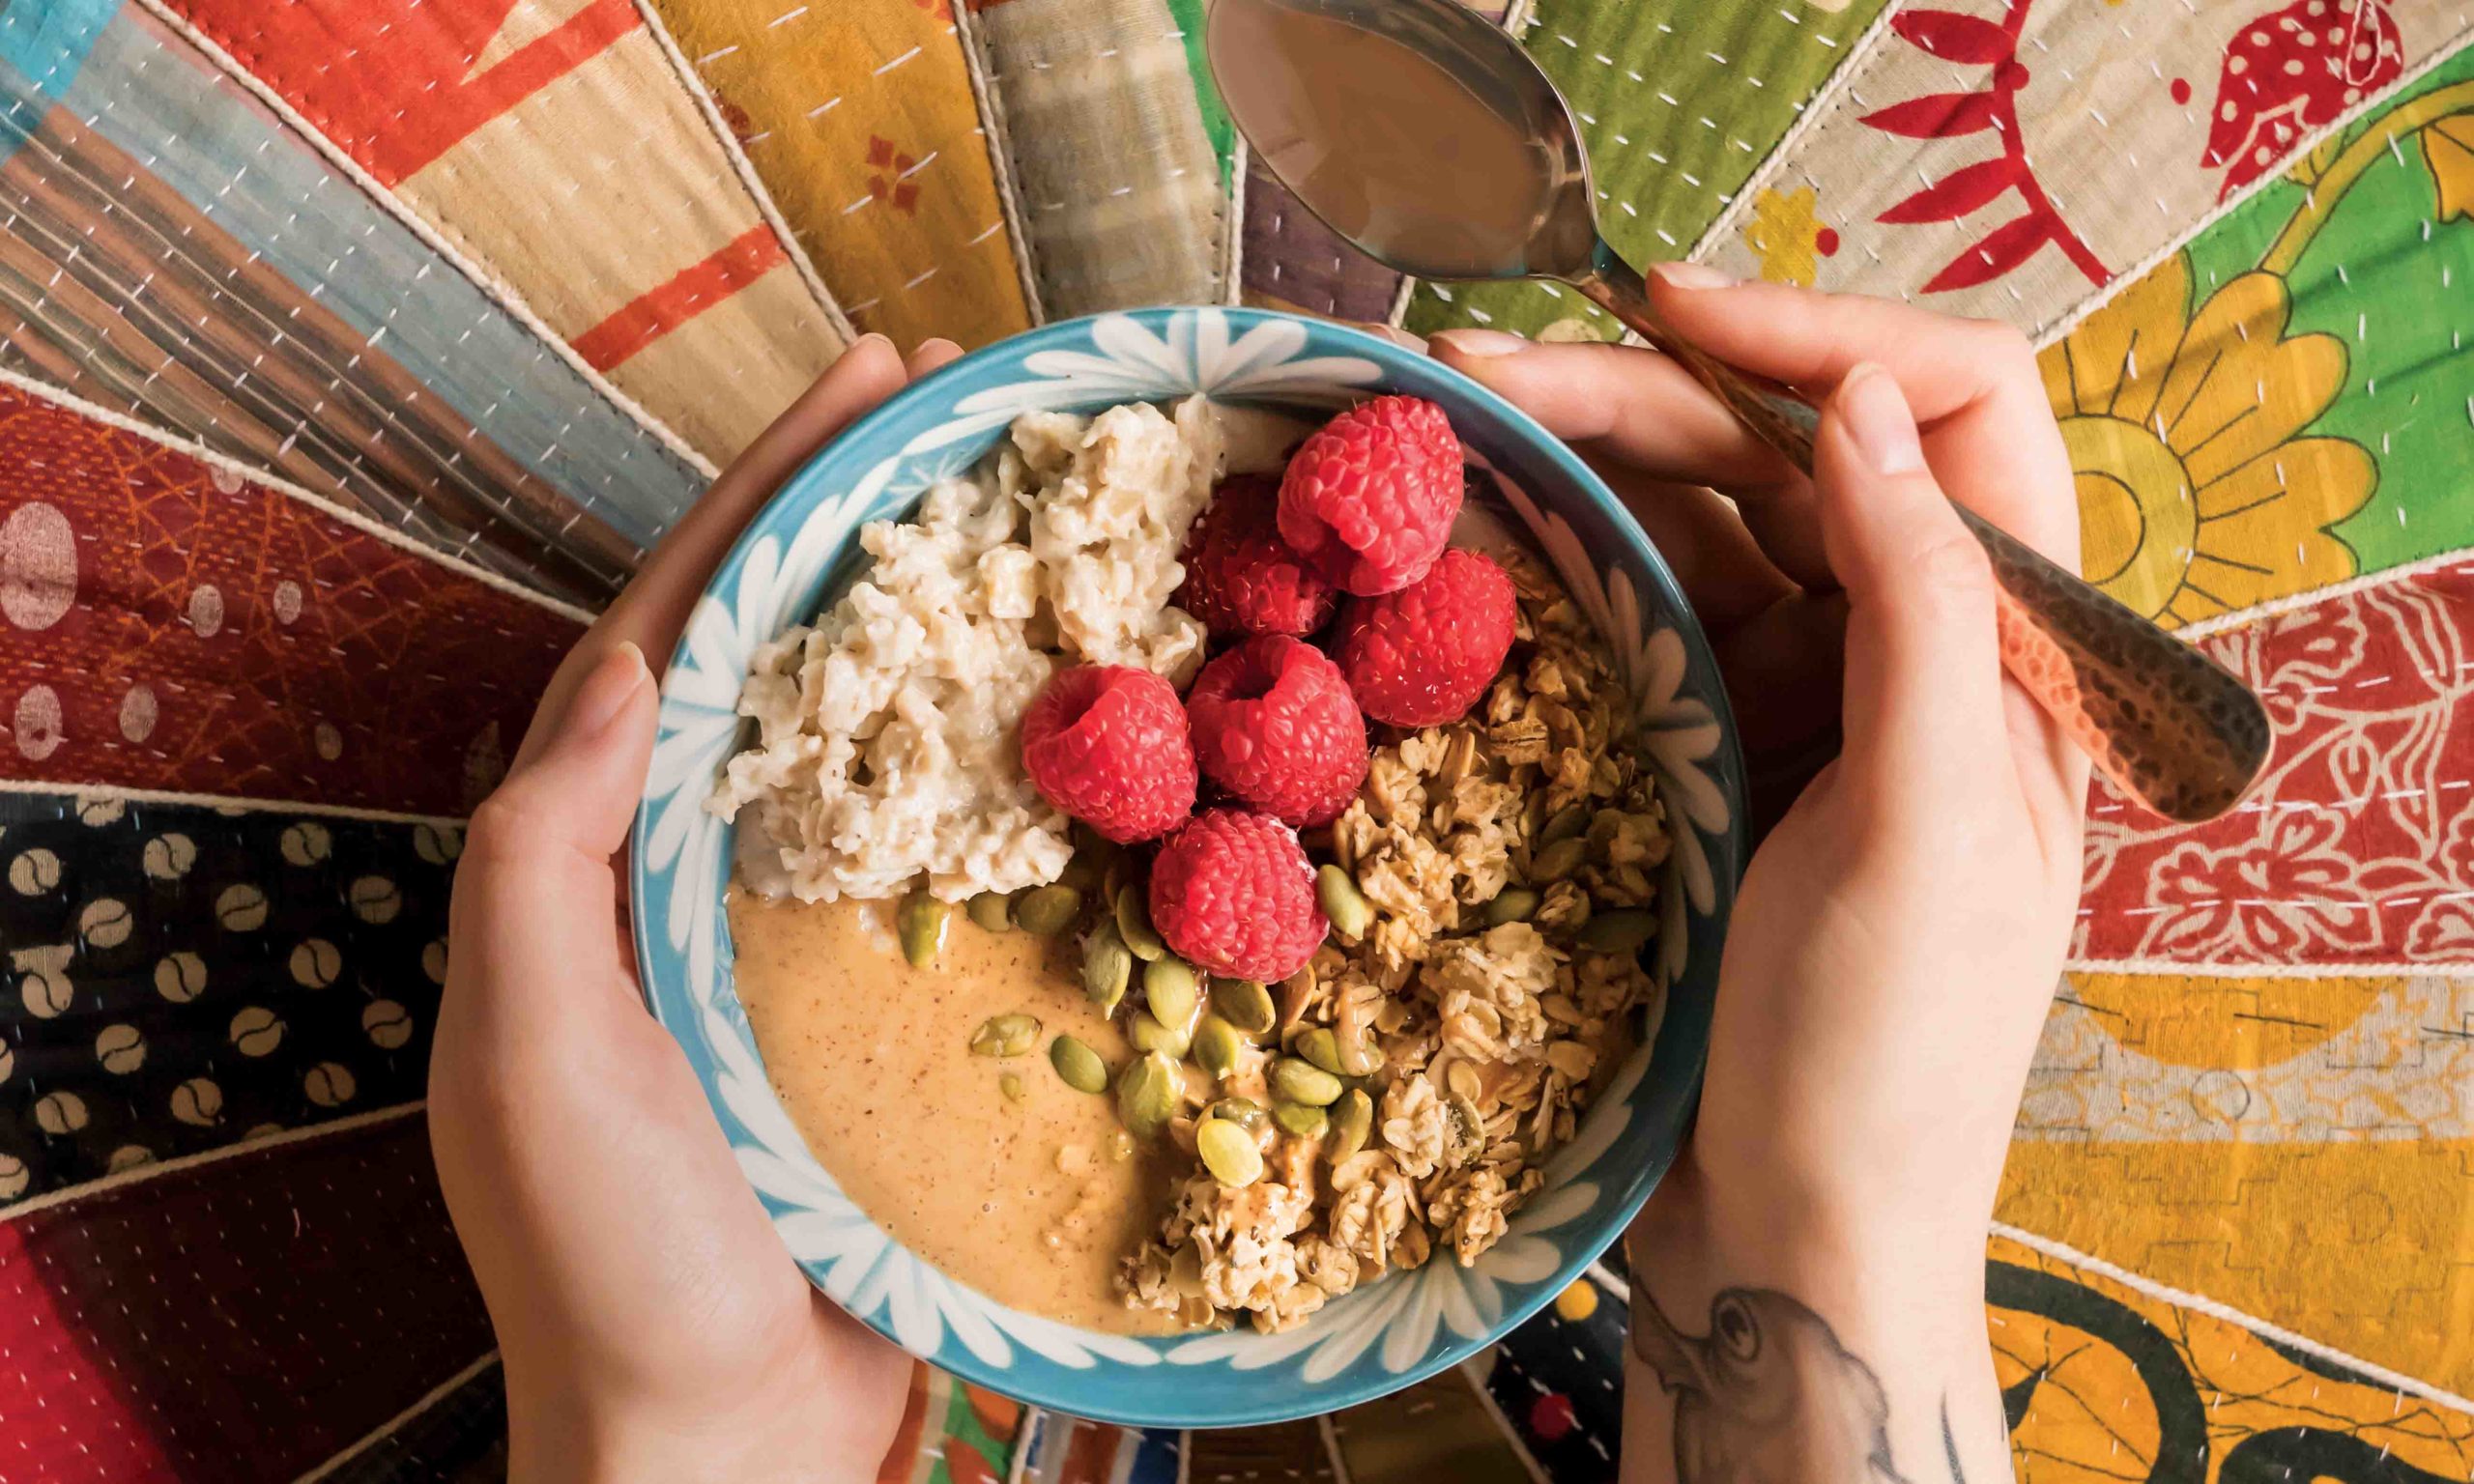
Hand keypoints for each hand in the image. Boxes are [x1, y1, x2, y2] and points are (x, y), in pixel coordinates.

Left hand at [431, 336, 959, 1483]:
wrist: (724, 1452)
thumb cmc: (615, 1269)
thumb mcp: (538, 1059)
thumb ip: (549, 861)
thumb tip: (625, 665)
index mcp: (592, 868)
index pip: (675, 631)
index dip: (764, 493)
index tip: (868, 381)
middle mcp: (687, 880)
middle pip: (779, 656)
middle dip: (862, 519)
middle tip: (971, 407)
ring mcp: (793, 939)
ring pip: (872, 741)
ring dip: (945, 623)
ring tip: (1040, 522)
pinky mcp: (884, 1009)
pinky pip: (947, 858)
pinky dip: (1010, 777)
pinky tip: (1091, 731)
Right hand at [1432, 269, 2085, 1481]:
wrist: (1791, 1237)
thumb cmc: (1888, 1061)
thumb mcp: (1929, 828)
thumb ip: (1918, 606)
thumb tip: (1859, 406)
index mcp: (2010, 652)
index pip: (1957, 413)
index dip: (1828, 332)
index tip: (1678, 313)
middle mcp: (1908, 648)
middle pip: (1789, 455)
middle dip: (1647, 395)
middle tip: (1483, 374)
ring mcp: (1796, 699)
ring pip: (1695, 525)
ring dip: (1579, 464)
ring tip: (1447, 426)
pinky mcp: (1703, 752)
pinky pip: (1630, 619)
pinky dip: (1553, 564)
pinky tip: (1465, 534)